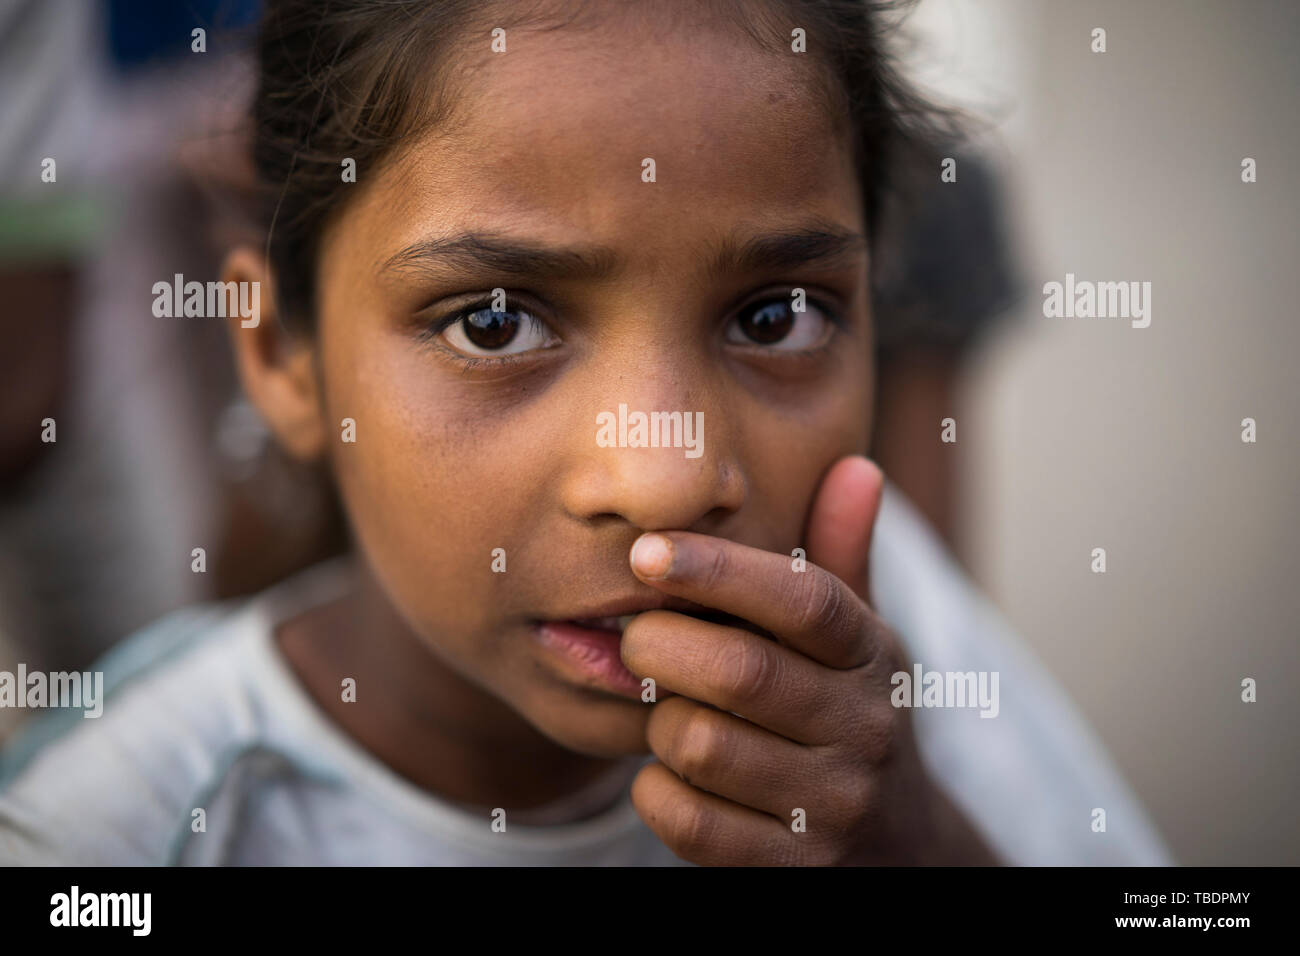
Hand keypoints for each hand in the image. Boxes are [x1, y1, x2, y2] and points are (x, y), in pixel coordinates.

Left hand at [621, 455, 999, 864]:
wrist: (898, 851)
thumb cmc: (844, 716)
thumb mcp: (854, 644)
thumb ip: (840, 559)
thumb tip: (857, 465)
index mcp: (872, 656)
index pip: (803, 599)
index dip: (720, 569)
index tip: (646, 551)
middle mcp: (866, 729)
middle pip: (741, 671)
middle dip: (661, 645)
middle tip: (635, 637)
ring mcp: (837, 806)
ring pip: (702, 745)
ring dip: (658, 722)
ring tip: (664, 709)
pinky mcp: (797, 870)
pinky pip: (689, 820)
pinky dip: (655, 790)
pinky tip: (667, 773)